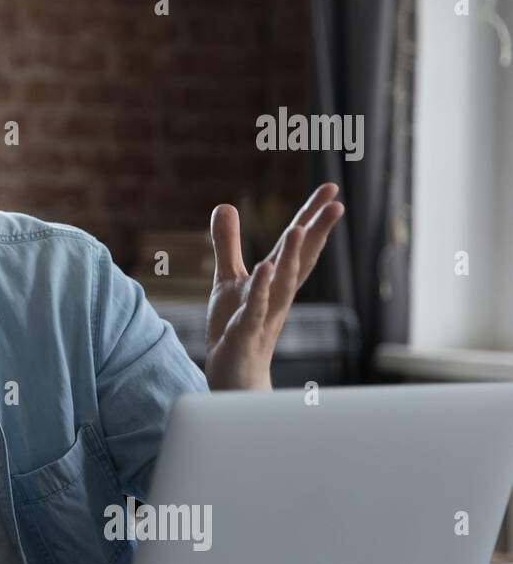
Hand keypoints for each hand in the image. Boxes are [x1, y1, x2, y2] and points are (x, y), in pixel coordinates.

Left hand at [203, 183, 344, 390]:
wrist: (233, 375)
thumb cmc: (235, 327)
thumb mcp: (229, 279)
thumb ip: (227, 244)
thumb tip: (226, 205)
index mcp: (275, 280)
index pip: (297, 245)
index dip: (312, 217)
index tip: (332, 188)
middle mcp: (277, 295)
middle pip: (301, 260)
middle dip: (317, 232)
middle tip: (337, 203)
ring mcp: (265, 314)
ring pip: (283, 283)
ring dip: (291, 257)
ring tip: (298, 228)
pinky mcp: (246, 331)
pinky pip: (256, 308)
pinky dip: (261, 289)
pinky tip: (264, 268)